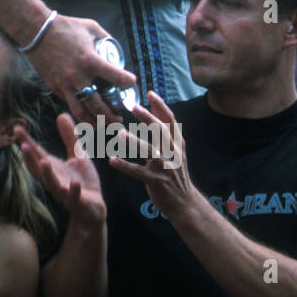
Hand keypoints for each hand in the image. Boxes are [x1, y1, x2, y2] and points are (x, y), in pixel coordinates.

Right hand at [15, 114, 106, 228]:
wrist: (94, 209)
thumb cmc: (82, 181)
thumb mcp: (78, 155)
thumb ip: (70, 137)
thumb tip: (62, 114)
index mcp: (53, 168)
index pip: (37, 153)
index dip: (27, 142)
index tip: (17, 128)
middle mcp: (54, 180)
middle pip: (39, 168)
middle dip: (30, 157)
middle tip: (22, 145)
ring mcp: (65, 192)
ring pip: (52, 184)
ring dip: (47, 174)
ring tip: (44, 161)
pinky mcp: (78, 202)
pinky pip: (74, 197)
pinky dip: (73, 190)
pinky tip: (74, 183)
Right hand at [24, 13, 135, 122]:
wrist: (34, 29)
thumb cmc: (65, 27)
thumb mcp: (91, 28)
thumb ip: (106, 39)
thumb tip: (116, 50)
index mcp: (91, 61)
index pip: (119, 79)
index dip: (129, 83)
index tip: (131, 83)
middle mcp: (78, 77)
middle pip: (100, 107)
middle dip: (112, 116)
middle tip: (119, 119)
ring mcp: (65, 84)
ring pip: (82, 113)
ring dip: (95, 122)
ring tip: (104, 124)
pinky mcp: (54, 87)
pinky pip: (70, 104)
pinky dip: (80, 112)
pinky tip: (87, 114)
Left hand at [105, 92, 197, 219]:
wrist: (184, 202)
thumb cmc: (175, 175)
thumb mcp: (176, 153)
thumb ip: (166, 136)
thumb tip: (155, 114)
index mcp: (178, 145)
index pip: (171, 121)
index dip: (161, 106)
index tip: (150, 93)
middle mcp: (174, 154)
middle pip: (161, 132)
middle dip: (148, 119)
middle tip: (133, 107)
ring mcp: (166, 168)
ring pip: (150, 152)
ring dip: (135, 143)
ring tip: (120, 134)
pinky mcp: (157, 181)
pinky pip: (139, 173)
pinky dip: (125, 166)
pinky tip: (112, 161)